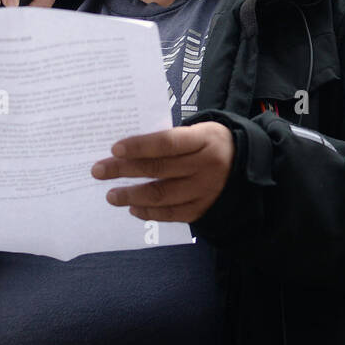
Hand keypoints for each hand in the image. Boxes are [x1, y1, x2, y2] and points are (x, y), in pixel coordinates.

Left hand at [92, 122, 234, 223]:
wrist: (245, 164)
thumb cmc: (210, 143)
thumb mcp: (198, 130)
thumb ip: (169, 139)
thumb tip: (128, 151)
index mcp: (204, 139)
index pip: (166, 142)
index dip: (139, 146)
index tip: (115, 149)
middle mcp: (205, 165)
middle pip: (159, 169)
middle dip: (124, 170)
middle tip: (99, 170)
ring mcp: (205, 190)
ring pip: (162, 195)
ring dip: (132, 196)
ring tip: (111, 195)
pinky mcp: (202, 209)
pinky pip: (171, 214)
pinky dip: (150, 212)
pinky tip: (133, 208)